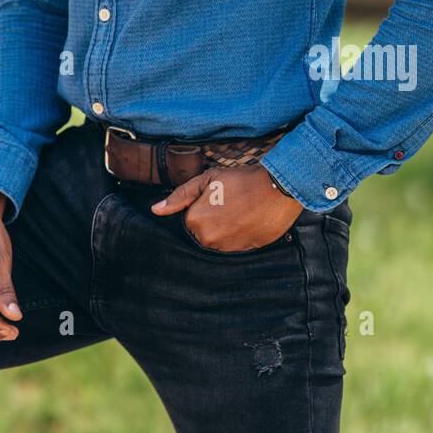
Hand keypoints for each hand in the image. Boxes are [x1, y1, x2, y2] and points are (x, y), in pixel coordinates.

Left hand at [150, 163, 303, 251]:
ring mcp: (227, 248)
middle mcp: (208, 240)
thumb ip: (180, 196)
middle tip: (229, 202)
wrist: (277, 190)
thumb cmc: (242, 181)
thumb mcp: (207, 180)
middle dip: (211, 218)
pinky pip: (233, 245)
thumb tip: (155, 210)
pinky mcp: (244, 252)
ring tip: (240, 210)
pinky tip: (248, 219)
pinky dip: (238, 234)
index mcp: (195, 221)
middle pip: (202, 231)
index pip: (189, 218)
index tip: (216, 196)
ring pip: (218, 239)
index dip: (202, 205)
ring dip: (225, 228)